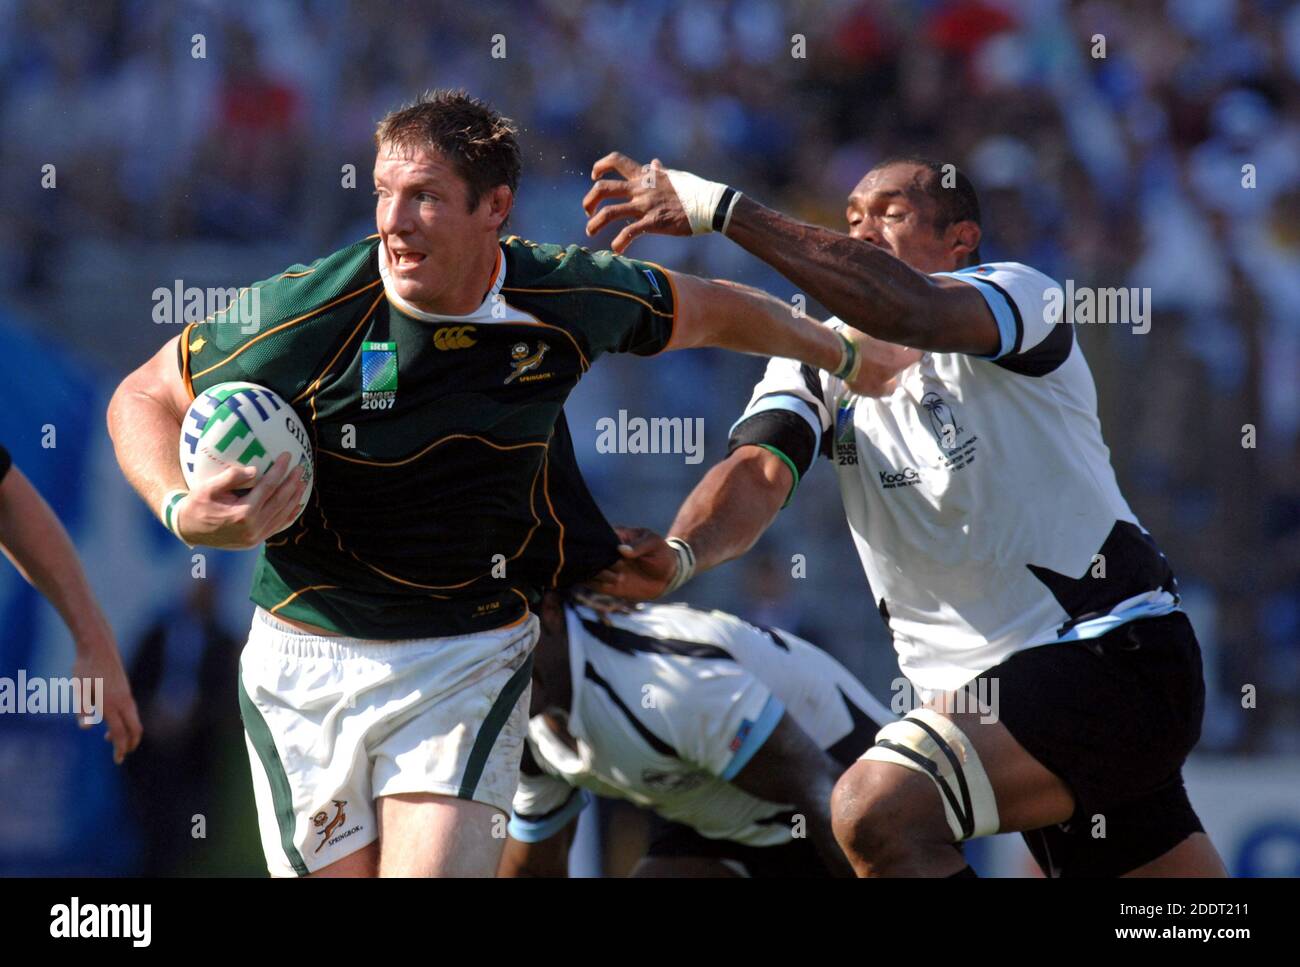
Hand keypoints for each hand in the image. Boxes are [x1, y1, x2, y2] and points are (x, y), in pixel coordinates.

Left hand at [71, 634, 142, 764]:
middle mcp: (123, 700)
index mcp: (110, 703)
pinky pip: (131, 712)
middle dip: (130, 744)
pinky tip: (111, 722)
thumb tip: (88, 728)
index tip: (117, 760)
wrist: (98, 647)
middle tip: (121, 756)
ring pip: (134, 720)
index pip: (119, 732)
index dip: (120, 748)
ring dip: (127, 733)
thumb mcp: (78, 689)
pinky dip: (126, 723)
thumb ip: (82, 710)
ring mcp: (127, 695)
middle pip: (135, 728)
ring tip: (111, 741)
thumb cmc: (85, 668)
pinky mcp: (126, 690)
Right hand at [176, 453, 307, 548]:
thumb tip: (255, 470)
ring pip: (282, 514)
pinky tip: (296, 505)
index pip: (268, 487)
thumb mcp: (207, 488)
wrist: (188, 531)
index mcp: (243, 513)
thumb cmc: (196, 505)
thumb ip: (230, 477)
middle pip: (280, 501)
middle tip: (301, 467)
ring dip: (294, 498)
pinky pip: (277, 527)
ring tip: (302, 482)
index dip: (279, 470)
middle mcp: (253, 527)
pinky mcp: (255, 541)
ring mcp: (256, 537)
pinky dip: (289, 515)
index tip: (287, 456)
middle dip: (292, 483)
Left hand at [583, 153, 692, 253]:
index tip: (594, 176)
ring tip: (590, 231)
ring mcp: (645, 206)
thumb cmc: (695, 191)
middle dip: (590, 200)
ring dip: (595, 223)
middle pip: (604, 188)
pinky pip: (628, 233)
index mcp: (645, 176)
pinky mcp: (653, 223)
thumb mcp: (674, 176)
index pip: (617, 161)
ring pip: (609, 212)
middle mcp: (641, 189)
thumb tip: (654, 162)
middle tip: (587, 211)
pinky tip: (616, 249)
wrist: (711, 205)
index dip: (601, 166)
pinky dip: (619, 243)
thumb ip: (659, 171)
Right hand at [588, 526, 678, 600]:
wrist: (668, 575)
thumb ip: (639, 546)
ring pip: (588, 570)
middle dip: (598, 560)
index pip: (597, 537)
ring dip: (599, 574)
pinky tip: (611, 582)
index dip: (597, 543)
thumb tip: (621, 549)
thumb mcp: (654, 544)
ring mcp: (607, 569)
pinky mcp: (609, 585)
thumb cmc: (661, 553)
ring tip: (619, 575)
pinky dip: (595, 584)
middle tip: (619, 565)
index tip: (611, 551)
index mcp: (615, 537)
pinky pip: (593, 584)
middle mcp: (607, 553)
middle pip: (589, 554)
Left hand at [840, 329, 922, 397]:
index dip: (915, 356)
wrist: (840, 355)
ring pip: (886, 335)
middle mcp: (894, 342)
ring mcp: (880, 332)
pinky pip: (870, 330)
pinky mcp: (866, 326)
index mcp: (900, 358)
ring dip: (882, 341)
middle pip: (902, 342)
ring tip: (872, 348)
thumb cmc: (860, 375)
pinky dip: (867, 335)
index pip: (918, 354)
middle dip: (898, 347)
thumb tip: (893, 384)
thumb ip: (889, 389)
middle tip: (889, 355)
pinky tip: (860, 341)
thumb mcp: (875, 390)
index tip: (910, 358)